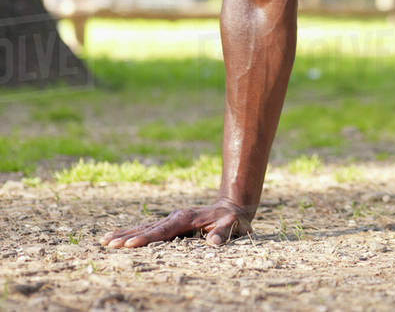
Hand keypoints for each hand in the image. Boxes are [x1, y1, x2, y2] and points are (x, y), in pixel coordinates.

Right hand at [100, 199, 252, 247]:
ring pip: (144, 228)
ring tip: (104, 240)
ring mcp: (172, 219)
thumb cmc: (233, 218)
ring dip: (124, 234)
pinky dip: (132, 233)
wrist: (233, 206)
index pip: (163, 231)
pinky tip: (118, 237)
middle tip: (107, 244)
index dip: (146, 238)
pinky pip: (148, 229)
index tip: (129, 245)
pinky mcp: (170, 224)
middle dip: (127, 236)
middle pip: (148, 229)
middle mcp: (175, 217)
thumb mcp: (233, 224)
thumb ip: (223, 232)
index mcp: (186, 218)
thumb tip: (213, 242)